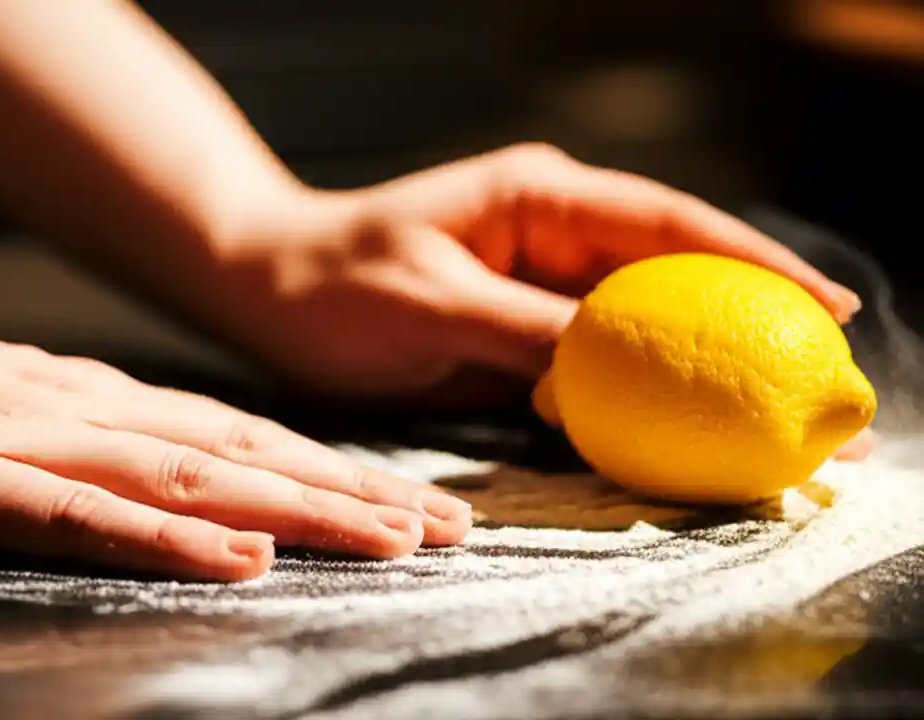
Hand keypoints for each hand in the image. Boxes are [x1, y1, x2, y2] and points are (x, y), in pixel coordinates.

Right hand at [0, 284, 470, 581]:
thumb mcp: (0, 408)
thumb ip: (86, 443)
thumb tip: (175, 480)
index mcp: (89, 399)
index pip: (237, 436)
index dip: (332, 470)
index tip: (413, 501)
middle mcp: (76, 409)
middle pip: (240, 452)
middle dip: (350, 490)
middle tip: (446, 523)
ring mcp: (22, 439)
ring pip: (187, 476)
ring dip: (297, 505)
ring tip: (389, 536)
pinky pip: (78, 514)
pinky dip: (165, 538)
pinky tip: (236, 557)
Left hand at [216, 143, 861, 402]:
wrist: (266, 293)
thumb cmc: (333, 284)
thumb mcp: (432, 304)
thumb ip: (525, 332)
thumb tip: (617, 372)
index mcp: (539, 197)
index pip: (666, 225)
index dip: (753, 262)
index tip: (824, 307)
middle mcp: (550, 233)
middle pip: (671, 275)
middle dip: (746, 323)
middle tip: (819, 382)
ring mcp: (536, 284)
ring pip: (638, 324)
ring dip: (698, 367)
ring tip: (770, 417)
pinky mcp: (517, 331)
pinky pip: (593, 364)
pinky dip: (633, 397)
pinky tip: (675, 433)